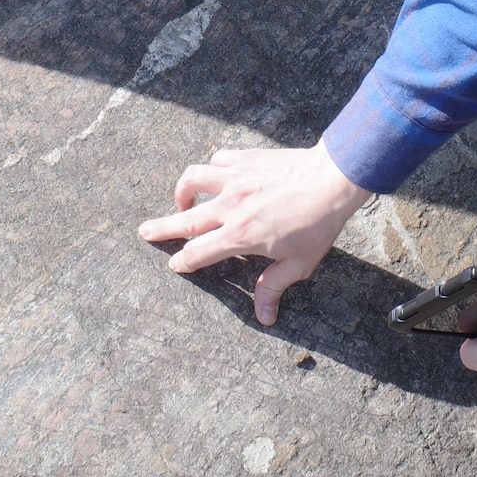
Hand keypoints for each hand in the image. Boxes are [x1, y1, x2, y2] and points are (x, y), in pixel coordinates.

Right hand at [137, 143, 369, 324]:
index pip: (199, 252)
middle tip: (144, 231)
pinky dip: (213, 168)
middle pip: (184, 219)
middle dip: (162, 228)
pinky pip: (219, 160)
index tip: (176, 265)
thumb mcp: (299, 264)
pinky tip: (218, 175)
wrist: (332, 179)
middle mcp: (230, 206)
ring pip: (193, 180)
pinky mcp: (247, 160)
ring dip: (182, 191)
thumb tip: (265, 316)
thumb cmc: (318, 223)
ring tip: (180, 201)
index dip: (184, 261)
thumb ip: (274, 287)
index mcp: (240, 235)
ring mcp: (236, 178)